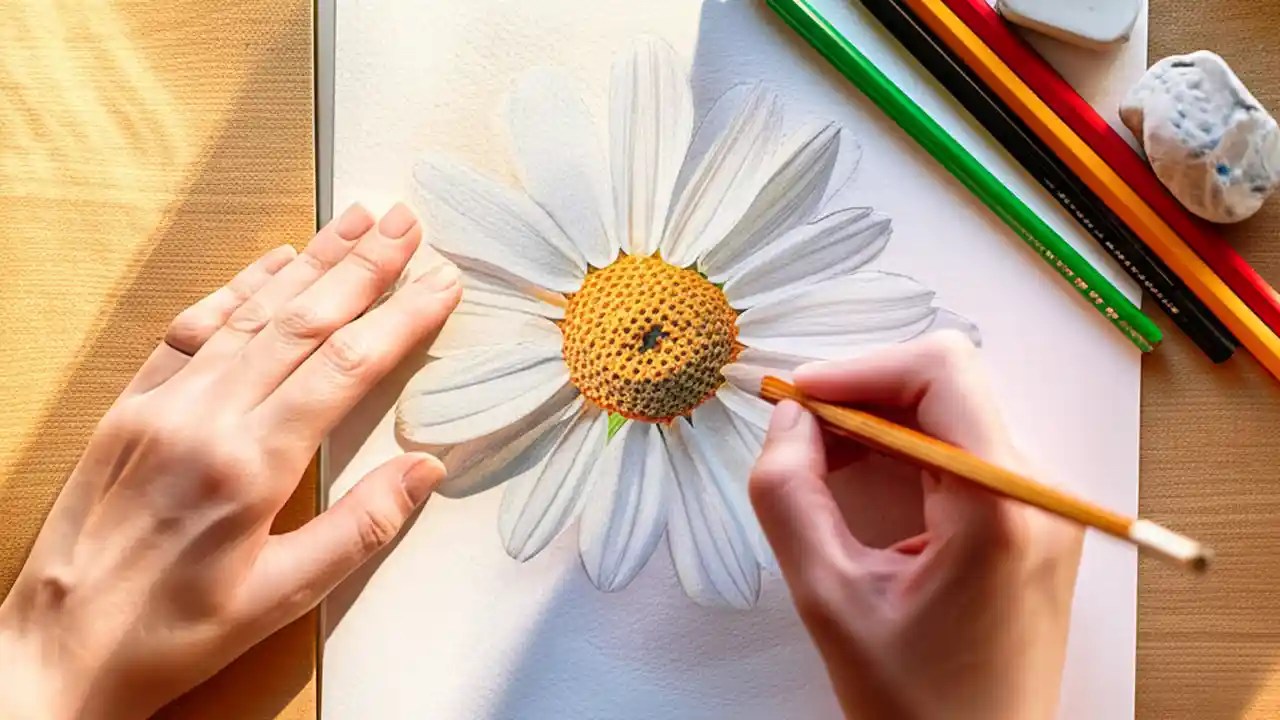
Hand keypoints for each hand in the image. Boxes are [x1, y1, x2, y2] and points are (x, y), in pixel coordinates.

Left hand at [0, 204, 460, 719]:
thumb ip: (361, 528)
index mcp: (250, 467)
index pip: (345, 369)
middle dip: (361, 267)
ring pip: (249, 314)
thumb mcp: (282, 597)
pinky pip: (192, 330)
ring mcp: (162, 405)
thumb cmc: (174, 634)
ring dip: (309, 263)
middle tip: (405, 222)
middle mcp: (205, 419)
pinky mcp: (131, 407)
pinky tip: (272, 262)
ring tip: (354, 221)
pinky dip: (237, 289)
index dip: (399, 319)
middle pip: (301, 323)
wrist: (59, 646)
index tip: (440, 282)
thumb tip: (425, 468)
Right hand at [749, 332, 1082, 719]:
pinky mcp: (1033, 521)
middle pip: (948, 383)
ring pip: (954, 410)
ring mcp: (1044, 506)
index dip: (858, 370)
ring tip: (820, 459)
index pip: (940, 372)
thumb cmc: (919, 707)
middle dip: (863, 392)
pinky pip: (964, 449)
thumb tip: (787, 420)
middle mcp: (1041, 493)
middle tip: (799, 428)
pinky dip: (904, 448)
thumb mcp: (829, 598)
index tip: (798, 399)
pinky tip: (859, 479)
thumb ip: (790, 496)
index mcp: (1002, 507)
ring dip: (880, 420)